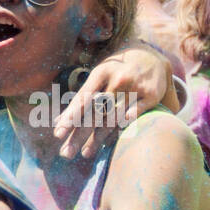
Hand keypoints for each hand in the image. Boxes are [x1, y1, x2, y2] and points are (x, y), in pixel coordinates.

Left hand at [53, 46, 170, 158]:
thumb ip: (81, 99)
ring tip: (84, 153)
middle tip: (66, 154)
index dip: (70, 117)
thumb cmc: (115, 72)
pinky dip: (120, 130)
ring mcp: (136, 88)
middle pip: (95, 113)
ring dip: (97, 139)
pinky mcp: (151, 95)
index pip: (82, 99)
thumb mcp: (98, 77)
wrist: (150, 55)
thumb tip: (57, 122)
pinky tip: (108, 143)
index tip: (58, 134)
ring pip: (113, 119)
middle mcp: (118, 80)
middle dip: (79, 135)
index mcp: (101, 73)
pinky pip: (133, 117)